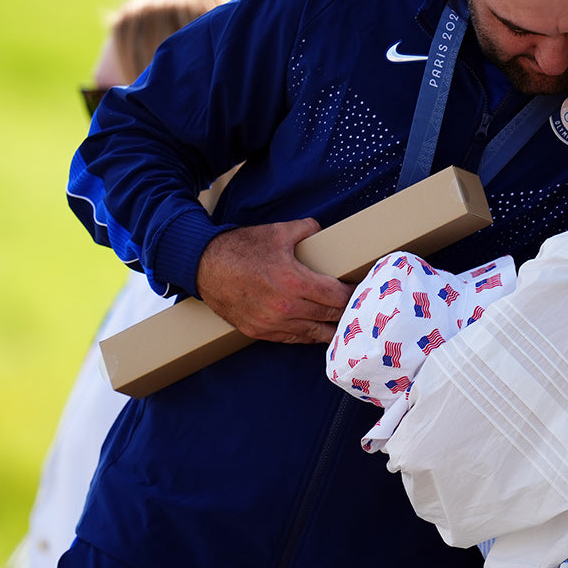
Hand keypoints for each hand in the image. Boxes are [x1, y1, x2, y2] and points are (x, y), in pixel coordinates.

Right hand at [196, 218, 354, 343]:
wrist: (203, 266)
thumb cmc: (242, 247)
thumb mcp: (278, 232)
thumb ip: (307, 229)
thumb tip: (321, 229)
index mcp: (294, 282)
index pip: (338, 297)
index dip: (354, 295)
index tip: (363, 291)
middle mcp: (286, 308)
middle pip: (331, 317)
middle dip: (348, 312)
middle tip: (361, 307)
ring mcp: (272, 323)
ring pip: (315, 333)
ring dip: (332, 328)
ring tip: (346, 323)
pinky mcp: (259, 332)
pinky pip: (294, 339)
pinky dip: (309, 334)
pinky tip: (319, 329)